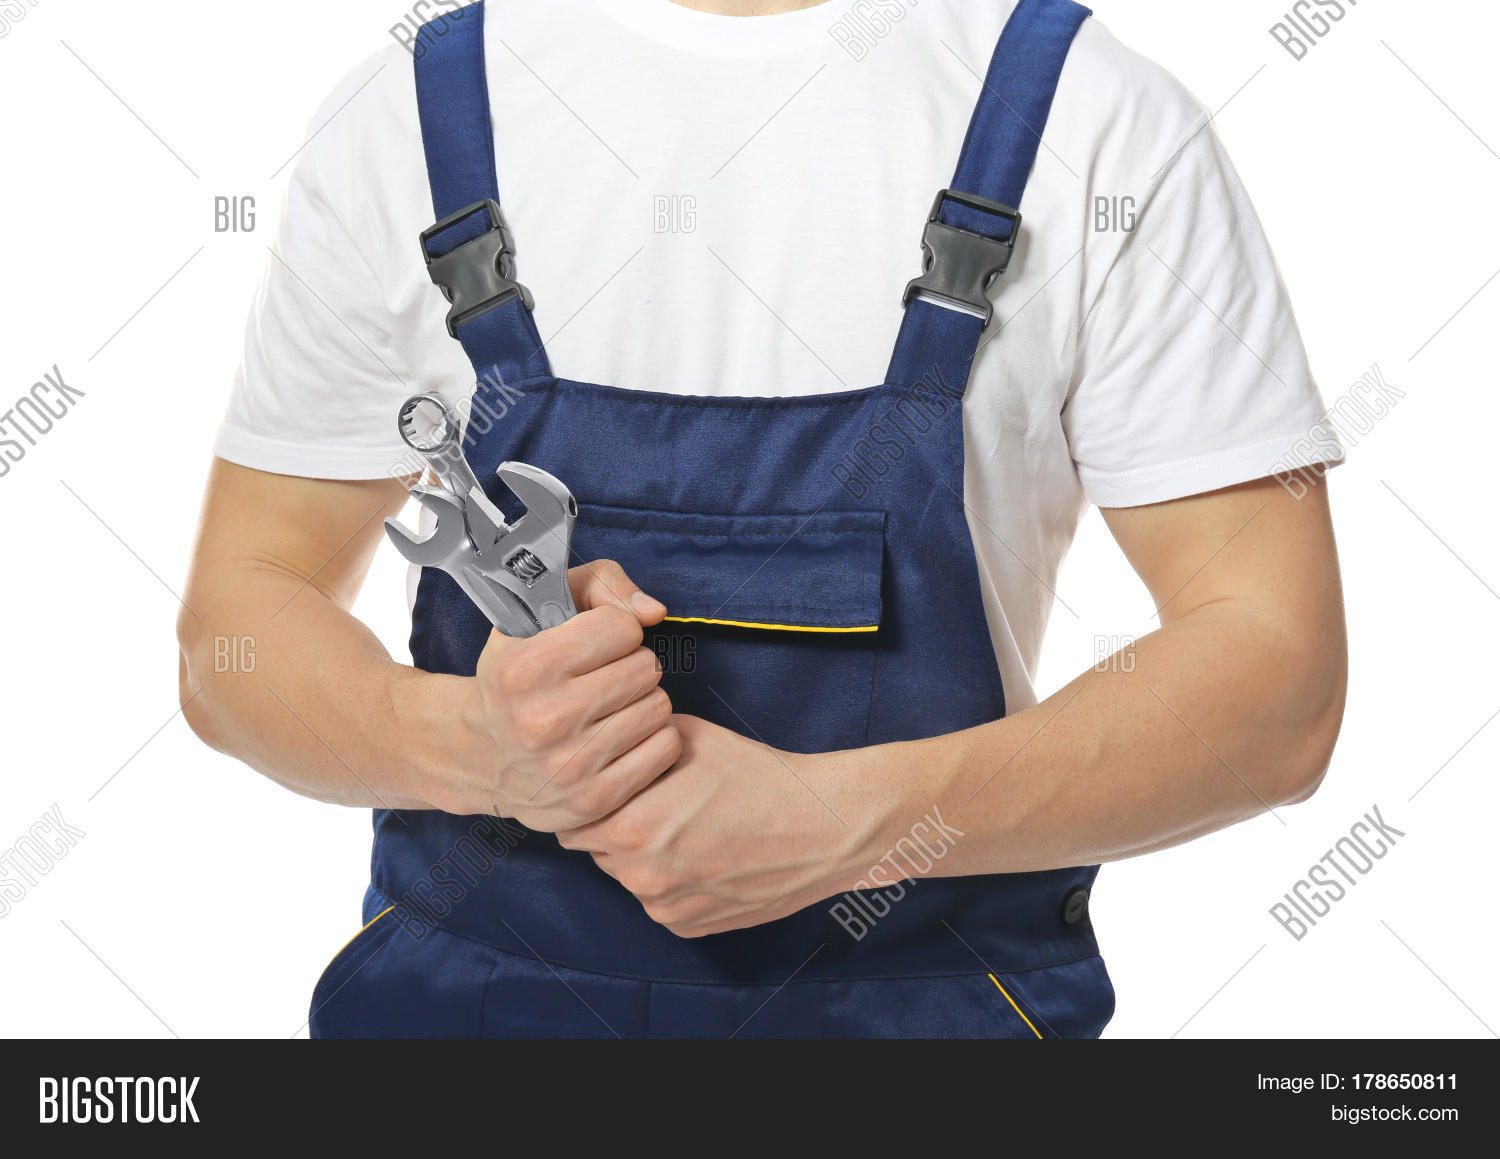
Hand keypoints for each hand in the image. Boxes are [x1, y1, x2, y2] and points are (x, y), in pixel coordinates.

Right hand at [429, 560, 682, 828]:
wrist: (480, 754)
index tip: (594, 643)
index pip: (622, 627)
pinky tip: (622, 736)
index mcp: (524, 669)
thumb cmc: (518, 674)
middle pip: (646, 668)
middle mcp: (544, 721)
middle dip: (631, 665)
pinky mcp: (593, 800)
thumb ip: (600, 585)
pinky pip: (665, 748)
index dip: (614, 629)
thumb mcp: (536, 612)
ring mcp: (569, 767)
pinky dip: (652, 738)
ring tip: (610, 707)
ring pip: (660, 707)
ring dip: (642, 702)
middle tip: (605, 678)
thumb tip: (653, 612)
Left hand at [557, 715, 862, 937]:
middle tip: (657, 803)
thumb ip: (632, 744)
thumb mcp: (688, 737)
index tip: (610, 786)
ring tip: (690, 827)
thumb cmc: (758, 776)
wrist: (822, 828)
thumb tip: (599, 740)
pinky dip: (674, 882)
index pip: (572, 817)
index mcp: (629, 827)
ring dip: (644, 856)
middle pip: (598, 849)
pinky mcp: (690, 927)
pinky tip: (707, 855)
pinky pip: (662, 901)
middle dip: (615, 826)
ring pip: (630, 877)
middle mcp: (639, 876)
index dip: (589, 798)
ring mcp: (665, 907)